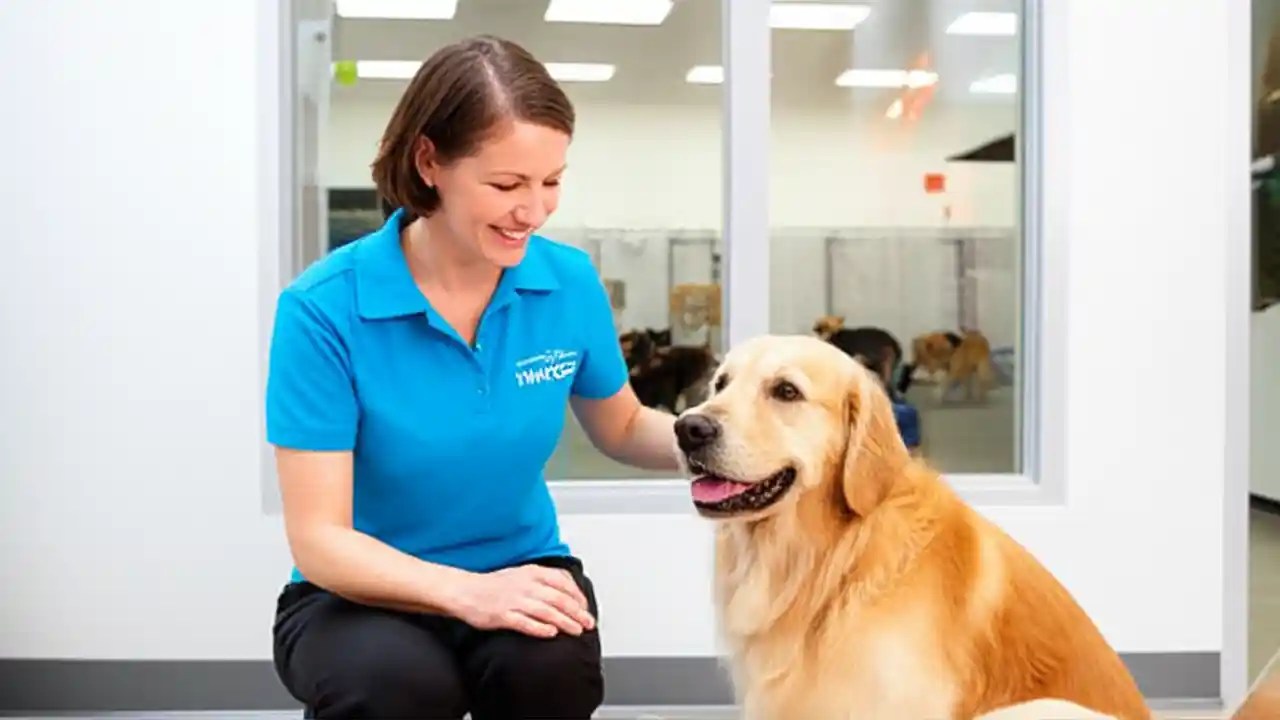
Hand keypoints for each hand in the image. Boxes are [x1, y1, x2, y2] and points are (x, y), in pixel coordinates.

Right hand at [449, 565, 595, 638]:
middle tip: (588, 623)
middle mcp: (525, 584)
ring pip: (546, 611)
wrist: (464, 591)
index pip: (562, 582)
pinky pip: (525, 623)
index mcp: (532, 572)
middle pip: (558, 598)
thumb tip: (567, 589)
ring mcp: (513, 600)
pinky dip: (540, 628)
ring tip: (576, 630)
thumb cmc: (493, 585)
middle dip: (577, 612)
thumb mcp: (521, 574)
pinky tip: (551, 633)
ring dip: (564, 622)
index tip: (585, 608)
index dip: (578, 596)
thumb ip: (543, 579)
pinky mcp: (502, 615)